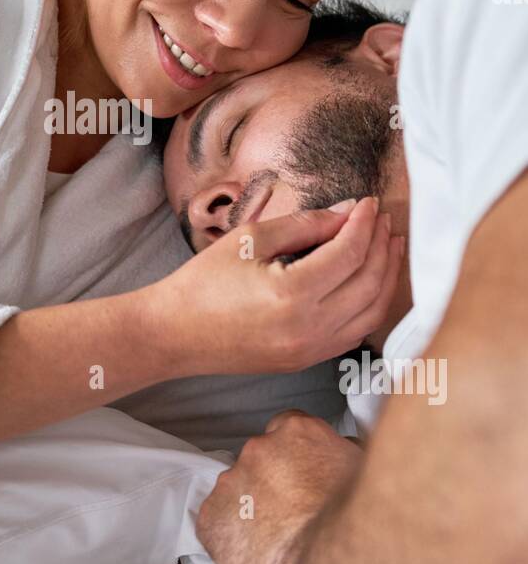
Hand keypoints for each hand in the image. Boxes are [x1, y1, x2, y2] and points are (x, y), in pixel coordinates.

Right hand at [153, 196, 401, 376]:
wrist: (175, 334)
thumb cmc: (204, 282)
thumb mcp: (251, 239)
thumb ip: (305, 224)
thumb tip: (348, 214)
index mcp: (292, 295)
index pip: (349, 252)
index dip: (365, 223)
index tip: (369, 203)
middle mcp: (309, 328)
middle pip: (370, 282)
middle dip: (382, 246)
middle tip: (383, 220)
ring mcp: (311, 351)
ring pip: (372, 312)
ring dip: (386, 276)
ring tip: (389, 247)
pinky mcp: (308, 361)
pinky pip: (356, 333)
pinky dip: (371, 305)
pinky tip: (371, 282)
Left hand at [195, 410, 361, 563]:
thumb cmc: (362, 522)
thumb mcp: (365, 471)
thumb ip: (344, 453)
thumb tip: (342, 449)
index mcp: (296, 431)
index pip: (286, 430)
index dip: (294, 456)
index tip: (302, 479)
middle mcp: (258, 449)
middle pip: (259, 460)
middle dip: (272, 483)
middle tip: (293, 515)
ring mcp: (231, 483)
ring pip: (236, 492)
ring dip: (250, 509)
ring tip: (276, 541)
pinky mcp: (211, 519)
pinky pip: (216, 523)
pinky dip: (230, 536)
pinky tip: (254, 554)